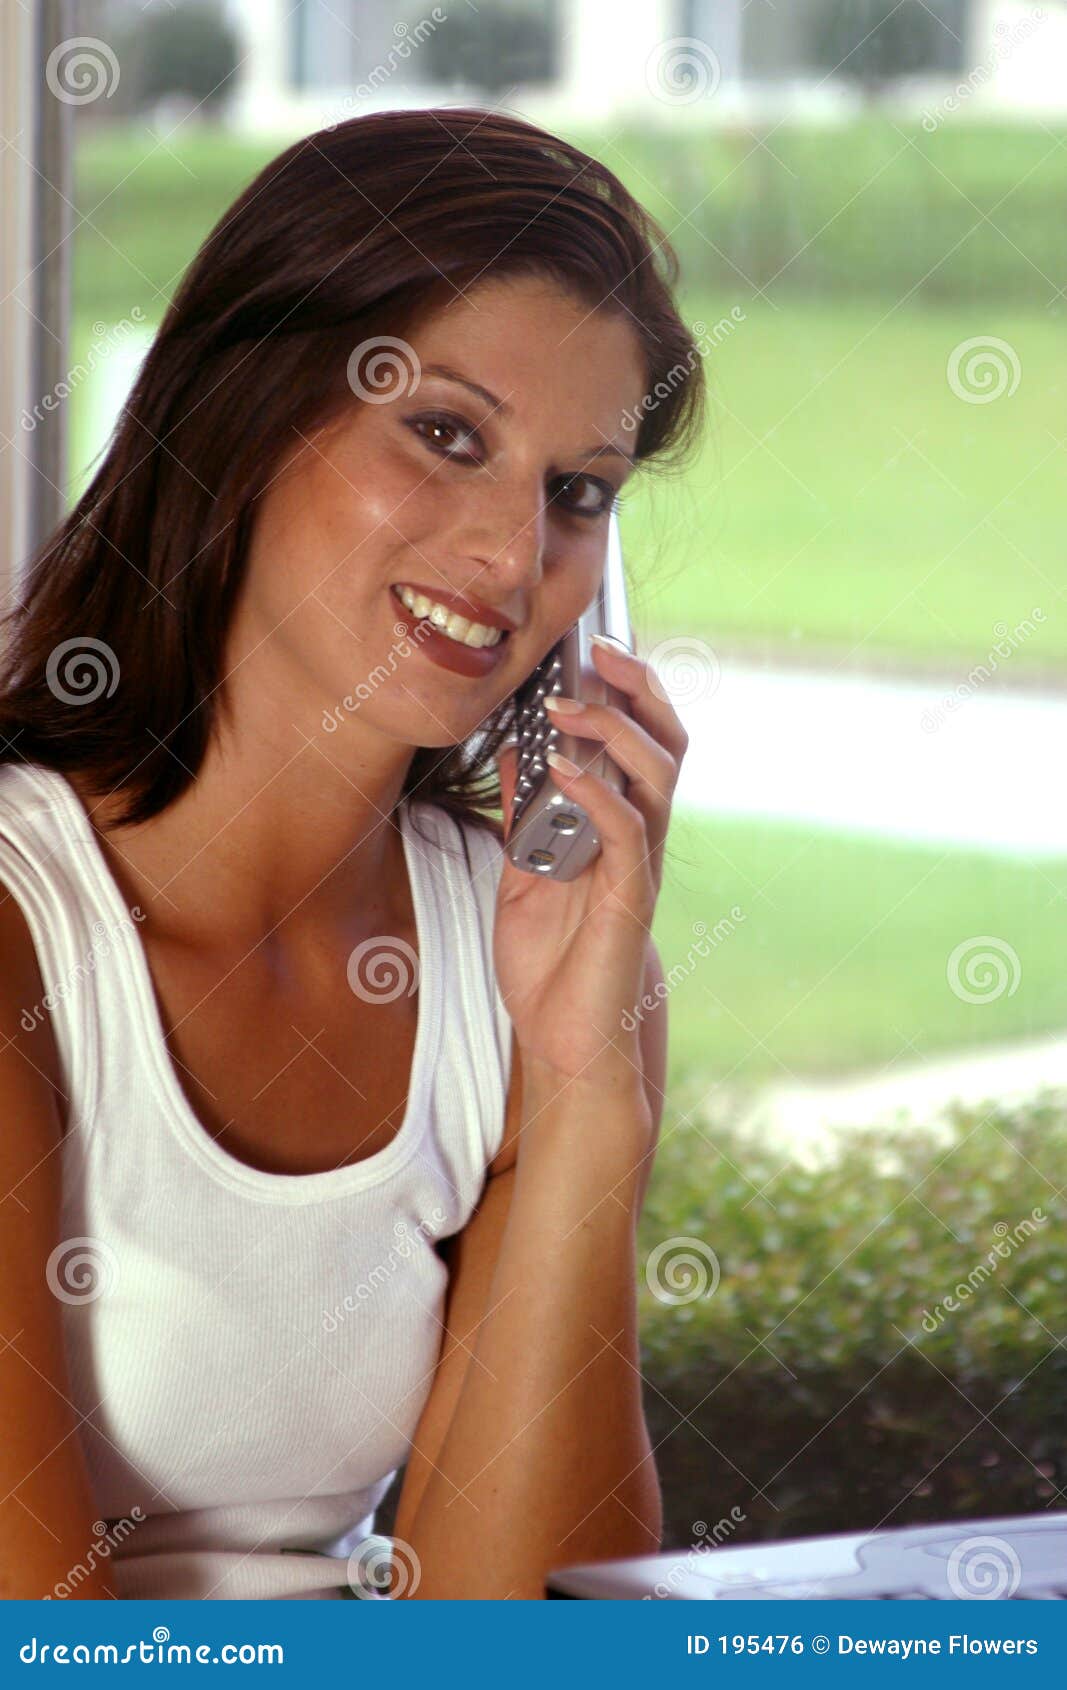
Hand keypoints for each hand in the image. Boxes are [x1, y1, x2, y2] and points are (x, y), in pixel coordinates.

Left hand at [493, 637, 686, 1099]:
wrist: (565, 1035)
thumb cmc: (552, 956)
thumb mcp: (521, 870)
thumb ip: (522, 812)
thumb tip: (512, 751)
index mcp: (618, 820)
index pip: (640, 736)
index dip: (628, 688)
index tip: (592, 644)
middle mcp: (640, 832)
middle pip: (665, 741)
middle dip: (639, 689)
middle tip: (600, 650)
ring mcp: (640, 862)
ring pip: (658, 775)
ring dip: (615, 732)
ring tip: (568, 706)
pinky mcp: (631, 896)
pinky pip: (629, 832)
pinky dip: (598, 796)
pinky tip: (564, 773)